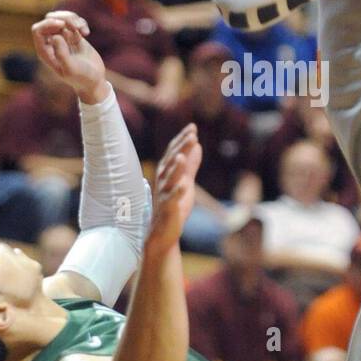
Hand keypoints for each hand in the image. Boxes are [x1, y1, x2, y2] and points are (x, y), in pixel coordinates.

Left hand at [31, 10, 106, 103]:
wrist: (94, 81)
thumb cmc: (81, 78)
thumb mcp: (71, 68)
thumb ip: (62, 53)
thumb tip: (55, 37)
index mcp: (45, 52)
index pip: (38, 30)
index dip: (48, 24)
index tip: (62, 26)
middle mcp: (51, 44)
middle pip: (49, 20)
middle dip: (63, 18)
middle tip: (75, 26)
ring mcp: (63, 39)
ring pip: (61, 18)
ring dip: (73, 19)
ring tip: (83, 30)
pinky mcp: (74, 36)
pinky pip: (73, 21)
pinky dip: (81, 22)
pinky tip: (86, 33)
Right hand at [148, 124, 201, 251]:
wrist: (162, 234)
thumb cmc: (173, 206)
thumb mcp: (185, 182)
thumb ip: (191, 165)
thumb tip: (198, 145)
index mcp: (167, 174)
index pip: (174, 152)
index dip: (182, 140)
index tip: (193, 127)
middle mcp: (163, 181)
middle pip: (172, 162)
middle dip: (181, 148)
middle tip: (192, 135)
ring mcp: (164, 195)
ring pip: (169, 179)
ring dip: (176, 167)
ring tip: (182, 156)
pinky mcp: (167, 210)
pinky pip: (172, 200)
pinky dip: (177, 192)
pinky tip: (184, 186)